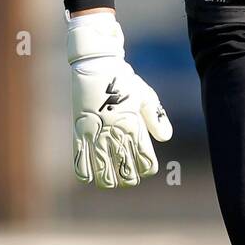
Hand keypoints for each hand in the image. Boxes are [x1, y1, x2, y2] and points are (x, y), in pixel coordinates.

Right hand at [67, 12, 172, 187]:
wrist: (95, 65)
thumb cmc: (124, 80)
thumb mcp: (146, 96)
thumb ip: (157, 118)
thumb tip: (165, 138)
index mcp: (134, 127)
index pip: (146, 163)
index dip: (147, 168)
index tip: (145, 164)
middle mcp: (116, 134)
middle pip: (127, 174)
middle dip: (130, 178)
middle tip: (129, 172)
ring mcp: (96, 135)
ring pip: (104, 175)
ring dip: (109, 180)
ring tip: (111, 176)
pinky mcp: (79, 133)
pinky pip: (80, 163)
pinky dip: (86, 174)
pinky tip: (91, 174)